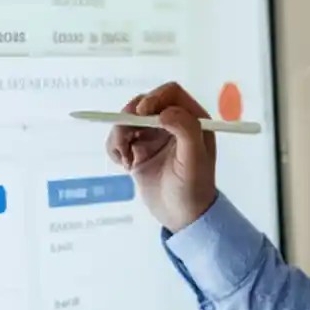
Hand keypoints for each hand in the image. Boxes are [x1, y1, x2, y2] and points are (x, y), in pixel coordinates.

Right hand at [106, 81, 216, 231]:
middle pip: (143, 103)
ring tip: (125, 158)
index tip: (141, 113)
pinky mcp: (138, 150)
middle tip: (125, 138)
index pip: (170, 93)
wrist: (181, 216)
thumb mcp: (195, 159)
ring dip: (119, 135)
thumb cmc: (194, 188)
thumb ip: (186, 131)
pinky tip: (124, 165)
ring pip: (127, 120)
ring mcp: (153, 136)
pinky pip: (118, 138)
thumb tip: (165, 112)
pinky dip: (114, 148)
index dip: (154, 98)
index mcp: (192, 120)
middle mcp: (172, 124)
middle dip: (129, 117)